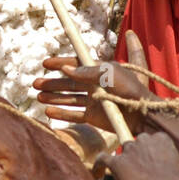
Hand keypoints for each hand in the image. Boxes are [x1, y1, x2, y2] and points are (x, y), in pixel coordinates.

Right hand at [33, 57, 150, 133]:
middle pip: (69, 82)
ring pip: (69, 98)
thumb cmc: (129, 89)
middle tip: (35, 83)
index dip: (60, 63)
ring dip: (54, 97)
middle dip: (52, 82)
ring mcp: (94, 101)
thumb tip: (65, 69)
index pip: (76, 64)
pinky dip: (62, 113)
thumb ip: (86, 71)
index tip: (46, 63)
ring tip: (38, 97)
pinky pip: (74, 114)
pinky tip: (48, 112)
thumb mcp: (109, 73)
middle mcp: (95, 84)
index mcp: (100, 70)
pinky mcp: (94, 116)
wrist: (142, 113)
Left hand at [97, 132, 178, 179]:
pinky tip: (97, 170)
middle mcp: (143, 139)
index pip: (153, 142)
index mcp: (160, 138)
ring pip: (123, 152)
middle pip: (137, 144)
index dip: (152, 153)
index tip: (154, 163)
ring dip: (126, 162)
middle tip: (143, 171)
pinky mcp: (117, 162)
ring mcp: (129, 149)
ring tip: (129, 177)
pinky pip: (103, 159)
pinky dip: (99, 164)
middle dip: (139, 156)